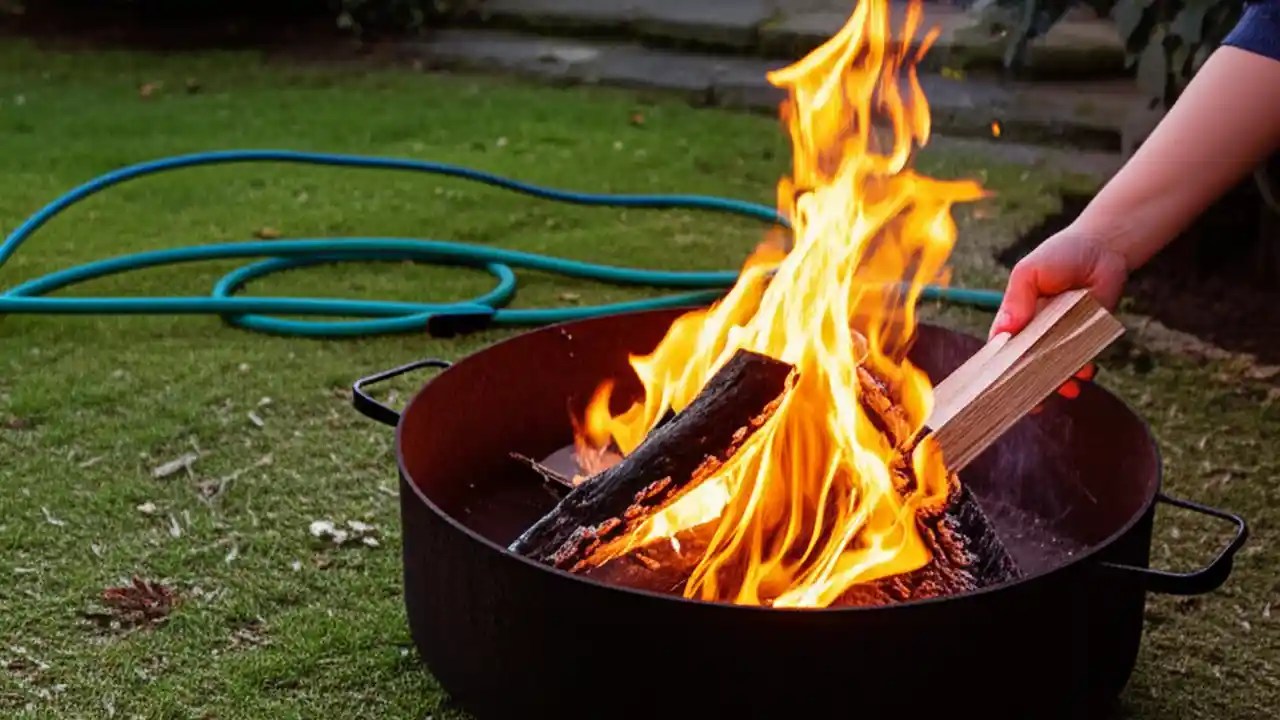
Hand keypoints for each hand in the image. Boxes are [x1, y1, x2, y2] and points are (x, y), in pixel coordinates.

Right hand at [991, 222, 1128, 401]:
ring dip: (1059, 383)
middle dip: (1029, 387)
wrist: (1103, 249)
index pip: (1002, 349)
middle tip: (1034, 404)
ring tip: (1067, 389)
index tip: (999, 389)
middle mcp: (1035, 333)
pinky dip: (1082, 370)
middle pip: (1027, 367)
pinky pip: (1081, 361)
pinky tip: (1086, 372)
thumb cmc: (1059, 255)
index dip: (999, 369)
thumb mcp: (1029, 271)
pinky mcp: (1085, 338)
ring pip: (1054, 369)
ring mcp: (1060, 337)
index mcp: (1014, 319)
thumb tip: (1005, 330)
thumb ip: (1017, 299)